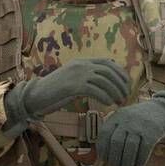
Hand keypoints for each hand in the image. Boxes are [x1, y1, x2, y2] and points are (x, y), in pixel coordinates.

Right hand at [3, 59, 130, 135]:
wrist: (37, 95)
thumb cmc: (57, 90)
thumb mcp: (74, 79)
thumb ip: (89, 77)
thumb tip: (108, 83)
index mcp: (82, 61)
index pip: (107, 62)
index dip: (120, 73)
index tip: (127, 84)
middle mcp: (81, 65)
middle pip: (109, 71)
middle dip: (120, 84)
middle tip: (125, 96)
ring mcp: (77, 74)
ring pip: (104, 81)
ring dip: (115, 92)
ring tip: (119, 102)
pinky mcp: (73, 86)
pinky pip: (95, 90)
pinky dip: (105, 97)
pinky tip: (109, 103)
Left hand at [95, 91, 164, 165]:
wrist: (164, 110)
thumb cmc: (140, 121)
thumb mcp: (125, 120)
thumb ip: (115, 134)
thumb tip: (105, 158)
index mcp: (117, 116)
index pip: (104, 134)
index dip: (102, 149)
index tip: (104, 160)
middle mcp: (127, 119)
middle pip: (116, 142)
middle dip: (114, 159)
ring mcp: (141, 125)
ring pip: (130, 147)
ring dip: (126, 163)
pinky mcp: (153, 132)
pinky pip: (144, 149)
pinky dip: (140, 160)